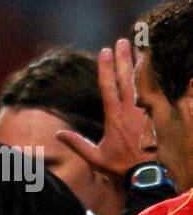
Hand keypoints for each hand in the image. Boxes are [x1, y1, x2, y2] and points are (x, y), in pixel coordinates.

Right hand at [57, 38, 153, 182]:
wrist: (146, 174)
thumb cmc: (119, 166)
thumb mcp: (94, 157)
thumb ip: (77, 144)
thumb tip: (58, 134)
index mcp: (114, 117)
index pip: (108, 86)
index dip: (105, 67)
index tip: (104, 51)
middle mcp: (130, 110)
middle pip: (126, 79)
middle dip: (123, 58)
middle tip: (123, 41)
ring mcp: (145, 111)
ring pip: (142, 82)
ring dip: (140, 64)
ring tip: (140, 48)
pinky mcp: (156, 115)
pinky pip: (156, 93)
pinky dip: (155, 79)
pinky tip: (156, 68)